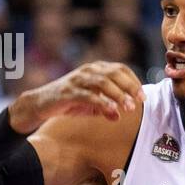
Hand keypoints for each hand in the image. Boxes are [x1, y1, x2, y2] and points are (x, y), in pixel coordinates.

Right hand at [11, 61, 142, 132]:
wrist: (41, 103)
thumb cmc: (68, 101)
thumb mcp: (91, 105)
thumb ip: (106, 108)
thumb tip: (119, 115)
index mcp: (96, 69)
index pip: (120, 69)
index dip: (133, 81)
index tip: (142, 96)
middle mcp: (88, 70)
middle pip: (114, 73)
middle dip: (129, 87)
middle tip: (139, 101)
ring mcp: (78, 79)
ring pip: (103, 82)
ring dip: (118, 95)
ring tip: (129, 108)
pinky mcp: (68, 91)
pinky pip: (89, 95)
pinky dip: (102, 103)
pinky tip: (112, 111)